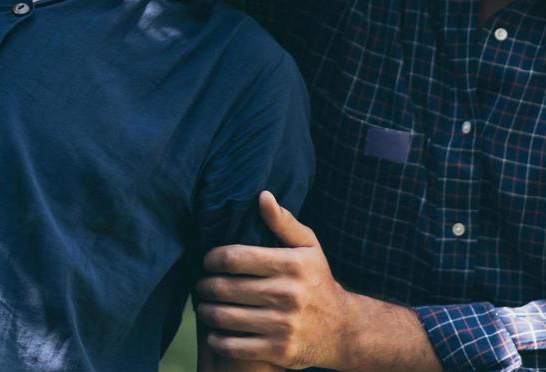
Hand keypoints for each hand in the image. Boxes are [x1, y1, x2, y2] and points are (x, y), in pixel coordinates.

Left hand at [198, 192, 346, 368]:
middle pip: (223, 288)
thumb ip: (284, 222)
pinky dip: (216, 339)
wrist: (343, 329)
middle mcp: (286, 294)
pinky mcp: (277, 350)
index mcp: (291, 265)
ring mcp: (282, 325)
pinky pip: (231, 345)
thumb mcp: (309, 248)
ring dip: (206, 312)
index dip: (211, 259)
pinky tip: (217, 332)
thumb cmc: (319, 282)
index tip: (208, 262)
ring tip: (205, 307)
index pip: (234, 257)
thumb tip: (262, 196)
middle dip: (204, 286)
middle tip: (202, 286)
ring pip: (222, 317)